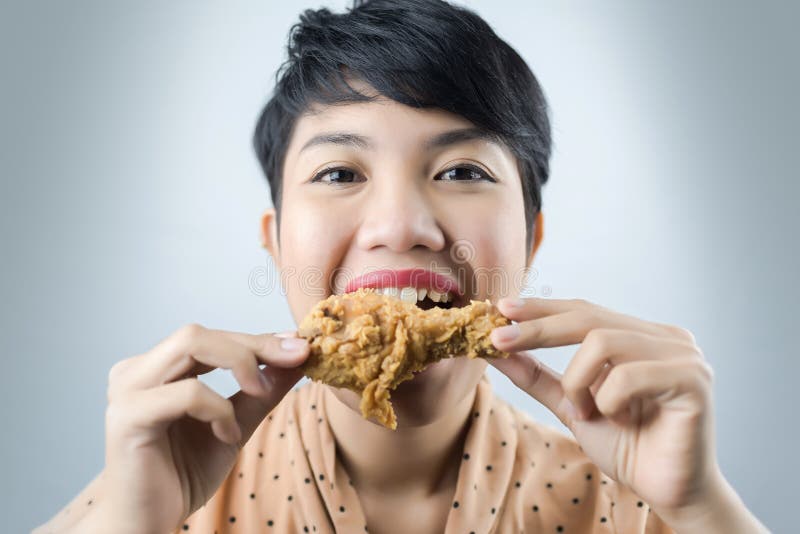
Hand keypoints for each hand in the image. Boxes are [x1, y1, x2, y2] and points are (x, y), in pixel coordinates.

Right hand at [98, 324, 308, 532]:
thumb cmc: (182, 475)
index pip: (212, 337)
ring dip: (239, 364)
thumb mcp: (235, 424)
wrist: (148, 523)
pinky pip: (187, 393)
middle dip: (254, 344)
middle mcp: (136, 371)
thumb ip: (262, 391)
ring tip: (259, 394)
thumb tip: (297, 357)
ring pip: (191, 344)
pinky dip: (218, 409)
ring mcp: (128, 390)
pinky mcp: (129, 417)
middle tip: (295, 358)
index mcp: (156, 368)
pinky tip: (227, 434)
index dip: (258, 338)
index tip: (300, 346)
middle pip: (199, 333)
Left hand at [489, 297, 718, 519]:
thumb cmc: (627, 446)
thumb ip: (537, 375)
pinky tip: (620, 422)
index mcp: (640, 336)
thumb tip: (497, 349)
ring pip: (601, 342)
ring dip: (577, 382)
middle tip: (497, 339)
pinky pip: (626, 375)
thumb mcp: (570, 404)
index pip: (583, 310)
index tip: (500, 308)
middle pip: (587, 316)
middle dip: (537, 328)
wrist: (667, 493)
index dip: (541, 308)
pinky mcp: (692, 379)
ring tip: (585, 413)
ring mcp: (683, 354)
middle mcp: (665, 337)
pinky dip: (607, 401)